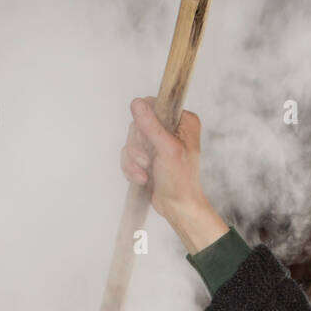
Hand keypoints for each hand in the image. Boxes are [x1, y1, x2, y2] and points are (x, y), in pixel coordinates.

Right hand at [120, 97, 228, 252]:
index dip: (145, 122)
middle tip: (149, 162)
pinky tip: (143, 179)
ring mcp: (157, 143)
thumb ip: (151, 125)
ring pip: (130, 141)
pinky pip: (128, 154)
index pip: (154, 105)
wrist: (177, 207)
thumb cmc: (180, 181)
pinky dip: (131, 168)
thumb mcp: (167, 149)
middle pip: (138, 124)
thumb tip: (136, 103)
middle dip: (139, 148)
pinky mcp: (147, 156)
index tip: (149, 140)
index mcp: (182, 121)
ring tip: (146, 174)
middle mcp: (170, 128)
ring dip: (134, 161)